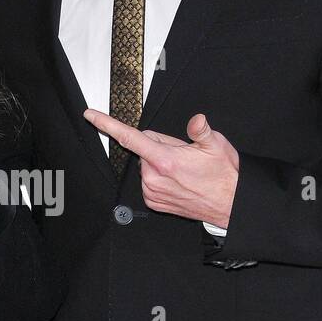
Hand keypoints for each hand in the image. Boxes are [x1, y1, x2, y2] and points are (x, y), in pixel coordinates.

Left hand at [84, 110, 239, 227]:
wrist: (230, 204)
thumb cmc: (224, 176)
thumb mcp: (216, 145)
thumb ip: (199, 130)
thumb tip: (196, 120)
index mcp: (165, 160)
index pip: (129, 137)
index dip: (107, 124)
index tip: (92, 116)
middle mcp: (154, 178)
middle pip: (145, 148)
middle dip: (160, 146)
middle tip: (184, 154)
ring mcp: (152, 192)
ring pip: (147, 166)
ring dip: (160, 163)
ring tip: (184, 170)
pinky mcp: (153, 202)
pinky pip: (149, 181)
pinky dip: (160, 178)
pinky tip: (178, 181)